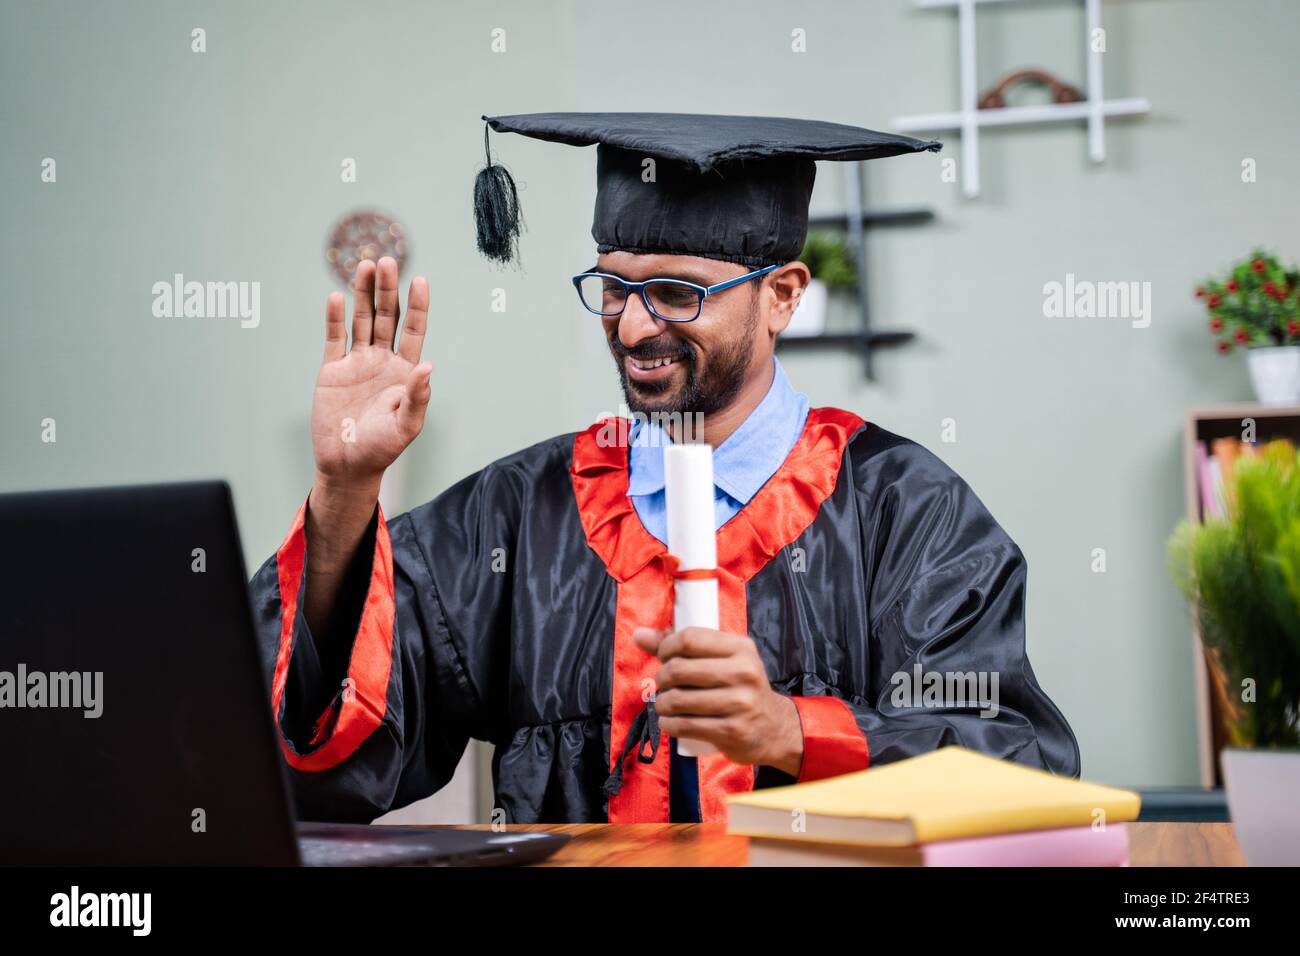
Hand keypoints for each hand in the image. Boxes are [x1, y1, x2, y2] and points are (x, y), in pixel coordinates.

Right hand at [311, 256, 431, 494]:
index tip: (421, 280)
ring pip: (361, 320)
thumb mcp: (406, 426)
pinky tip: (336, 297)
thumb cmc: (382, 448)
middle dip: (387, 290)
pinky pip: (334, 338)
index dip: (417, 306)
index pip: (413, 330)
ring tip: (365, 265)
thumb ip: (418, 398)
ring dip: (363, 294)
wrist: (347, 465)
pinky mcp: (332, 370)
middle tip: (387, 261)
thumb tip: (428, 366)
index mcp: (405, 371)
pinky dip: (334, 318)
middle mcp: (382, 360)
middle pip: (386, 317)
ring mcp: (357, 362)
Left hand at [634, 626, 803, 775]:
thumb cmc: (739, 687)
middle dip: (661, 677)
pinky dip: (668, 724)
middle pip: (680, 669)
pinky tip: (669, 722)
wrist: (774, 728)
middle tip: (663, 684)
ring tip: (664, 705)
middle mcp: (744, 672)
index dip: (667, 647)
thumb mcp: (722, 659)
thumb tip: (639, 635)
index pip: (690, 639)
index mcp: (741, 648)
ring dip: (661, 704)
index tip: (664, 657)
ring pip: (678, 699)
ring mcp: (740, 703)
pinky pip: (685, 725)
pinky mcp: (732, 731)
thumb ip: (681, 646)